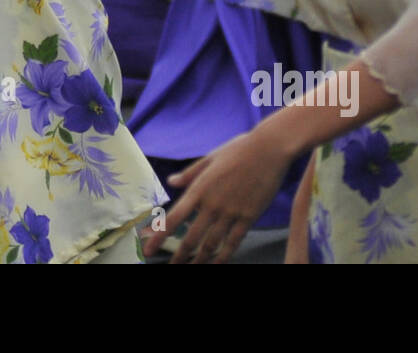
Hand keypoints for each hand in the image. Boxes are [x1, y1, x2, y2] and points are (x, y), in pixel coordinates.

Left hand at [142, 127, 290, 262]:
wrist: (269, 149)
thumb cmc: (239, 149)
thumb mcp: (210, 158)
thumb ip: (190, 173)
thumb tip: (171, 181)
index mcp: (199, 189)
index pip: (174, 218)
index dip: (159, 236)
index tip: (148, 249)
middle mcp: (212, 204)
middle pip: (191, 237)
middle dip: (179, 255)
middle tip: (171, 267)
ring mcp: (231, 213)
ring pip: (211, 244)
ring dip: (200, 259)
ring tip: (192, 268)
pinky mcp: (249, 217)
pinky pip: (234, 242)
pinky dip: (224, 256)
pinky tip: (217, 263)